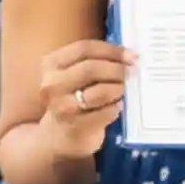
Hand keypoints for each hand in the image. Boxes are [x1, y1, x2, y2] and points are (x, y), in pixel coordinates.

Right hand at [39, 40, 136, 159]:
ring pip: (100, 92)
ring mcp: (62, 107)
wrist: (57, 135)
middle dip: (117, 69)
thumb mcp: (74, 74)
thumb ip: (95, 60)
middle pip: (91, 68)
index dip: (111, 49)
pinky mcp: (76, 127)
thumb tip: (129, 54)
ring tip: (124, 89)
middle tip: (132, 72)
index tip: (132, 54)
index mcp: (52, 64)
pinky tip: (118, 106)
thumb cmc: (72, 97)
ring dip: (118, 88)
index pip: (84, 48)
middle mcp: (53, 84)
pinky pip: (105, 113)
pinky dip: (116, 108)